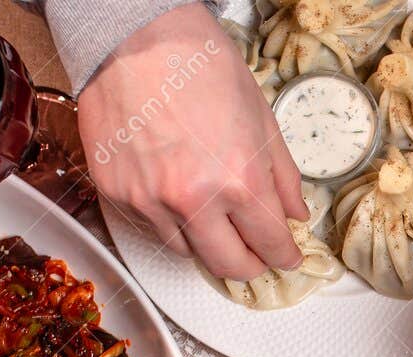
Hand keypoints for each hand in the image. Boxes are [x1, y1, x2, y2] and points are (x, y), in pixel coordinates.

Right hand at [78, 5, 305, 279]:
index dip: (284, 255)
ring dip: (207, 242)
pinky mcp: (117, 193)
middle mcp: (193, 199)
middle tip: (257, 255)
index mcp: (238, 179)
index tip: (287, 256)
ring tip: (214, 216)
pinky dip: (170, 221)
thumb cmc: (198, 63)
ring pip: (188, 252)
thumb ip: (282, 175)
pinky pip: (151, 228)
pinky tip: (177, 194)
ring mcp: (150, 200)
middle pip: (229, 266)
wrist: (132, 36)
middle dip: (250, 264)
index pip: (271, 244)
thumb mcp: (260, 116)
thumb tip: (295, 214)